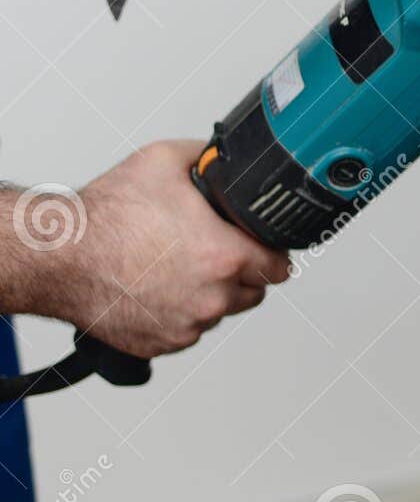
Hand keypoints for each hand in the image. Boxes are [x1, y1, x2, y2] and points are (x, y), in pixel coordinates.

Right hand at [29, 142, 290, 358]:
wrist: (57, 258)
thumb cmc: (104, 217)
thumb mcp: (165, 161)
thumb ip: (208, 157)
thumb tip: (227, 158)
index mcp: (225, 256)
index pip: (280, 267)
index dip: (273, 253)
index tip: (264, 248)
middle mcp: (211, 297)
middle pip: (253, 291)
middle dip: (242, 272)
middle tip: (216, 252)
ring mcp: (187, 325)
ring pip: (220, 311)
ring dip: (211, 294)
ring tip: (180, 267)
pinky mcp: (161, 344)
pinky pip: (187, 330)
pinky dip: (180, 313)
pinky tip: (159, 288)